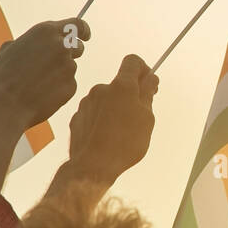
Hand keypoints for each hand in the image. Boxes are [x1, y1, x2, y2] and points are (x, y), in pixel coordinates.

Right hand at [0, 18, 88, 130]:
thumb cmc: (3, 77)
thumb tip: (34, 44)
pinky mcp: (72, 86)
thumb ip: (29, 42)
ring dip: (59, 74)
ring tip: (36, 84)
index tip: (86, 35)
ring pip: (70, 68)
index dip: (83, 30)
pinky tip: (41, 94)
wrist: (5, 106)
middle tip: (52, 65)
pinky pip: (68, 85)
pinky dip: (58, 88)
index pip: (76, 25)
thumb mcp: (10, 50)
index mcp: (46, 32)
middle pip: (77, 47)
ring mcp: (69, 66)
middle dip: (69, 54)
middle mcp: (62, 46)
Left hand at [65, 54, 158, 185]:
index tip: (148, 82)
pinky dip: (101, 120)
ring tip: (120, 132)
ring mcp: (86, 103)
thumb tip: (150, 79)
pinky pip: (93, 113)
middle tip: (138, 116)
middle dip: (130, 95)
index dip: (143, 69)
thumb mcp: (146, 118)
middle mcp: (101, 89)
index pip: (132, 61)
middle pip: (119, 84)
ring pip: (106, 99)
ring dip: (114, 108)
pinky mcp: (77, 117)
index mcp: (122, 86)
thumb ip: (147, 94)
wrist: (93, 165)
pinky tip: (106, 136)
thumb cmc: (125, 143)